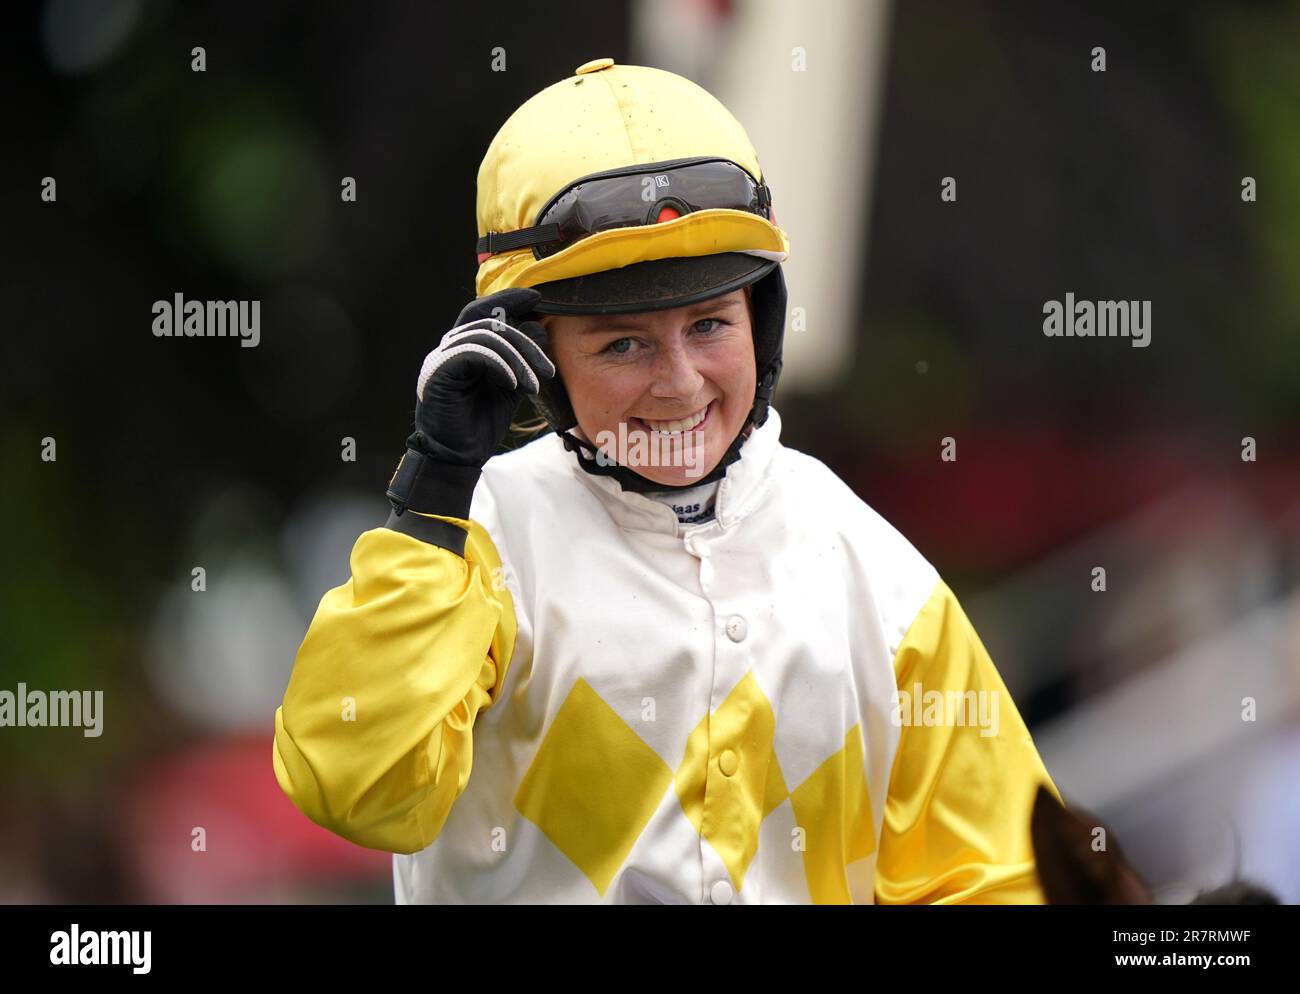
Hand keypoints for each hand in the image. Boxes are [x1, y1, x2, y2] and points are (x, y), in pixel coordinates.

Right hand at [413, 287, 555, 468]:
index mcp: (464, 346)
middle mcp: (450, 347)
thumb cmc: (480, 424)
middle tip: (548, 367)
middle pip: (490, 320)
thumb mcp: (510, 387)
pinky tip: (514, 385)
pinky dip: (500, 365)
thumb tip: (540, 328)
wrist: (458, 457)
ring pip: (486, 335)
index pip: (484, 310)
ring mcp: (442, 357)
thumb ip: (522, 359)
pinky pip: (474, 353)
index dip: (509, 299)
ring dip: (518, 358)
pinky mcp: (439, 371)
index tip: (537, 297)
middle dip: (525, 340)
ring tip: (534, 384)